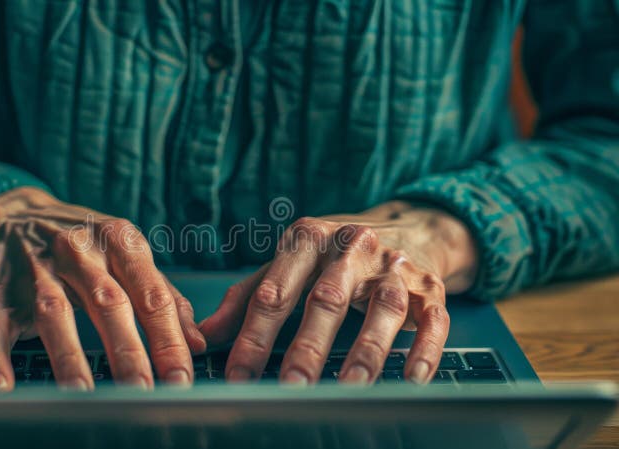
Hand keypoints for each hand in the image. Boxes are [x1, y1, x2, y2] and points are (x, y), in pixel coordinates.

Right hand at [0, 187, 205, 390]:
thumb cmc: (86, 242)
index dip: (168, 337)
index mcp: (120, 240)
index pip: (151, 294)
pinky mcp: (0, 292)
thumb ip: (164, 295)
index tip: (180, 376)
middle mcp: (79, 252)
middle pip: (107, 304)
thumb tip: (198, 344)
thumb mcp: (128, 253)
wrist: (17, 214)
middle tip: (144, 392)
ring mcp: (37, 270)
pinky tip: (4, 386)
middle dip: (128, 352)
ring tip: (85, 396)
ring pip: (54, 314)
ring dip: (70, 357)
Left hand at [199, 201, 477, 384]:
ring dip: (365, 352)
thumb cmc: (335, 252)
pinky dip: (423, 349)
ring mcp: (393, 267)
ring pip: (381, 309)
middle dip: (307, 348)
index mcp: (308, 240)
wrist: (410, 224)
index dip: (254, 336)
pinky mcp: (429, 286)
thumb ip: (248, 295)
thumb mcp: (290, 261)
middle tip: (291, 387)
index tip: (239, 375)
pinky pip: (431, 319)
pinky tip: (411, 378)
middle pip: (327, 300)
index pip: (274, 291)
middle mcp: (351, 248)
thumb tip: (206, 333)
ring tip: (349, 390)